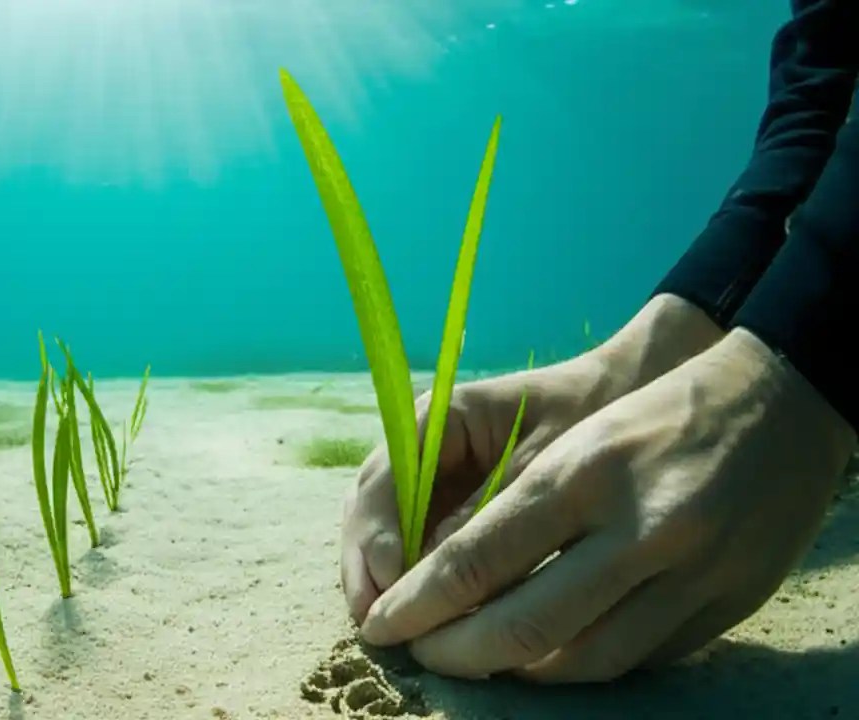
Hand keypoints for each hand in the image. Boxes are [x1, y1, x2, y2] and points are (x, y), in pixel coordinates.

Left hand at [359, 329, 855, 681]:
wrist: (780, 400)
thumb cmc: (647, 410)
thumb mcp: (568, 435)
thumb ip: (499, 502)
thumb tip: (430, 574)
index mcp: (586, 470)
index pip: (476, 559)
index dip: (416, 604)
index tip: (381, 624)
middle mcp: (643, 527)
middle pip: (523, 627)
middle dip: (454, 653)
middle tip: (420, 655)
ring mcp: (695, 573)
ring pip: (582, 660)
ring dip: (515, 671)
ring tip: (478, 659)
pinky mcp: (729, 604)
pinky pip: (640, 660)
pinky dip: (582, 665)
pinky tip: (549, 657)